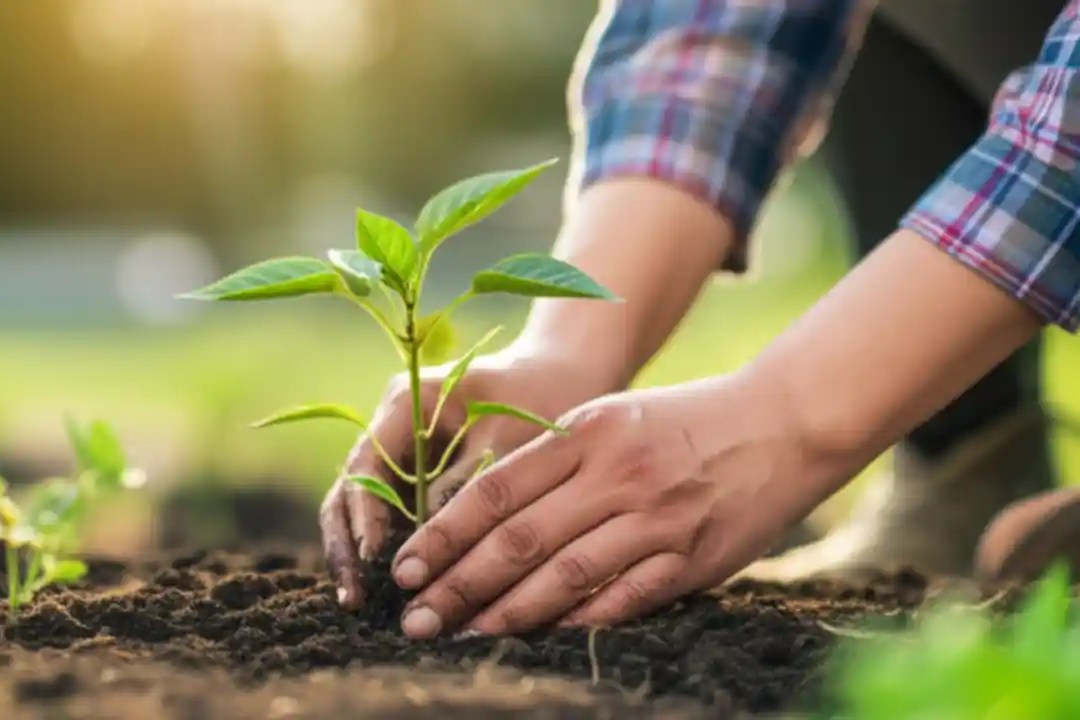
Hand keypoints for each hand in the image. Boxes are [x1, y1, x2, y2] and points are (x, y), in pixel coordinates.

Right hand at [322, 346, 623, 608]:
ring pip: (361, 510)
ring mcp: (399, 456)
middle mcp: (391, 429)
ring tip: (359, 604)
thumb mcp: (505, 440)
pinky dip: (391, 552)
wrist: (563, 382)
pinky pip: (391, 520)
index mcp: (405, 404)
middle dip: (348, 544)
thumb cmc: (539, 401)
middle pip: (350, 490)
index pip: (367, 464)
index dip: (366, 515)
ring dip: (359, 555)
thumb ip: (464, 486)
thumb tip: (427, 545)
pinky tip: (393, 593)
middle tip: (353, 597)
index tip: (376, 560)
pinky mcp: (414, 481)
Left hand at [388, 372, 835, 637]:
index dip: (443, 534)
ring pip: (564, 576)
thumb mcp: (610, 418)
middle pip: (518, 540)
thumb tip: (480, 519)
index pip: (495, 491)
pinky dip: (579, 622)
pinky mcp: (690, 557)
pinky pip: (624, 598)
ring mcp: (654, 518)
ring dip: (507, 613)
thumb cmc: (681, 422)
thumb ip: (552, 462)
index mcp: (585, 433)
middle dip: (458, 584)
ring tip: (464, 636)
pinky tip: (542, 637)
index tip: (404, 568)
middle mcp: (614, 474)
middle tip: (416, 619)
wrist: (781, 422)